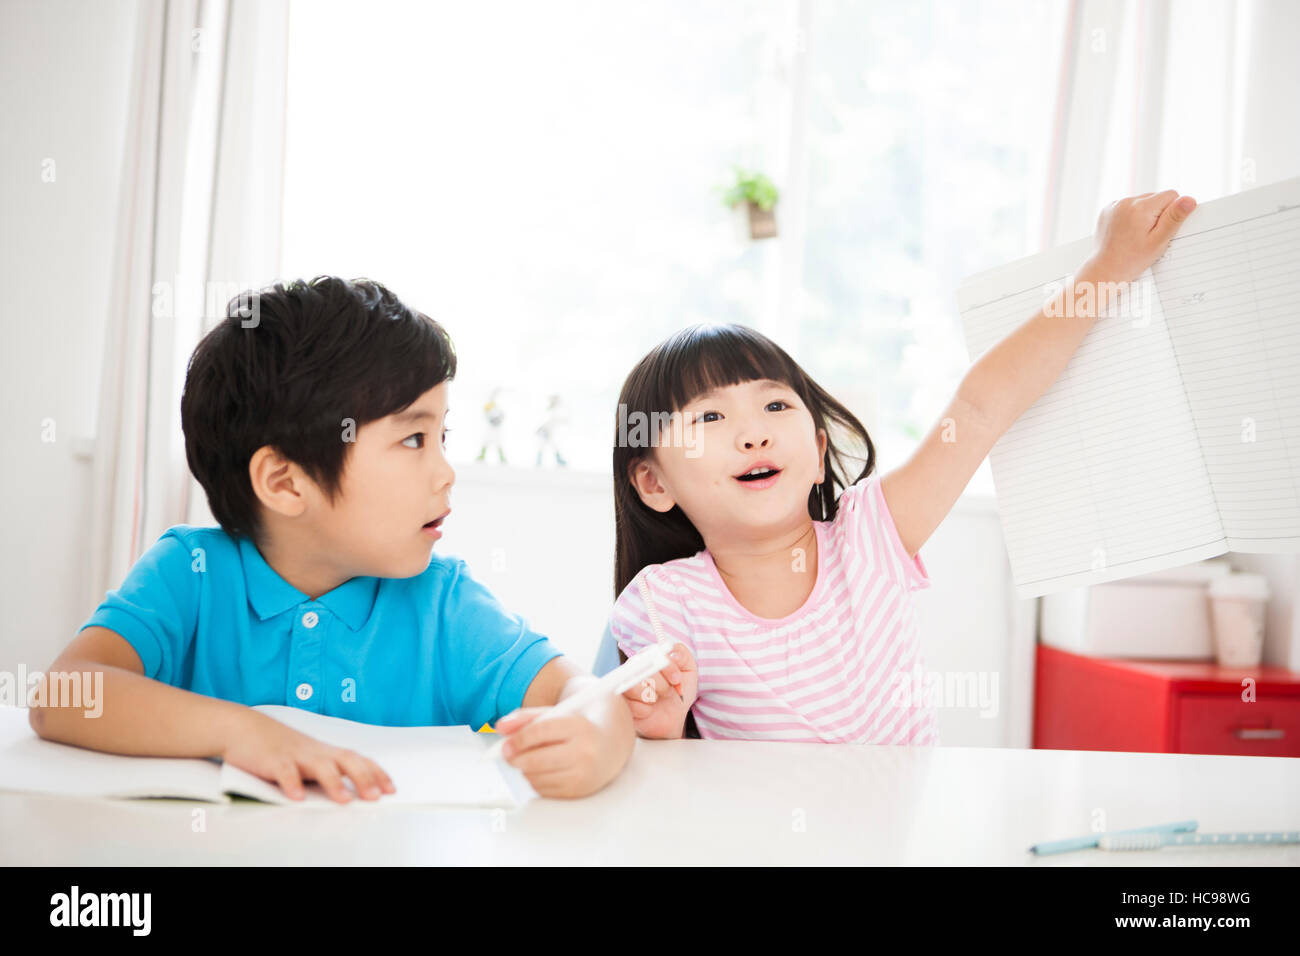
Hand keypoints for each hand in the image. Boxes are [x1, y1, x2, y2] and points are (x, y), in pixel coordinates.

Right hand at [221, 709, 394, 803]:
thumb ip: (327, 769)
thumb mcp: (307, 756)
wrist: (243, 727)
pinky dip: (292, 784)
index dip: (376, 773)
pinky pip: (284, 772)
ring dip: (333, 783)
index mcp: (325, 751)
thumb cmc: (279, 746)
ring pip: (319, 765)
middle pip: (346, 760)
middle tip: (376, 797)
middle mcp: (315, 751)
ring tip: (344, 800)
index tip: (392, 789)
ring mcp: (295, 754)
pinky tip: (298, 797)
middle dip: (364, 778)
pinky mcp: (272, 760)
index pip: (358, 759)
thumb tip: (350, 789)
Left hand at [494, 689, 633, 798]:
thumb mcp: (557, 713)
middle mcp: (585, 752)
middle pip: (535, 760)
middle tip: (508, 754)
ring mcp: (583, 774)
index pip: (540, 732)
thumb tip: (500, 727)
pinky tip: (541, 770)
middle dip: (515, 758)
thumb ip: (526, 717)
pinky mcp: (579, 791)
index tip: (506, 743)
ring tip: (528, 759)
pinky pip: (544, 790)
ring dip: (525, 770)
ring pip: (537, 778)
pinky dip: (536, 781)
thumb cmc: (580, 725)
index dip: (518, 739)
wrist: (612, 741)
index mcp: (579, 726)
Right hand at [621, 642, 697, 738]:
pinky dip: (645, 710)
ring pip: (634, 686)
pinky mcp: (620, 702)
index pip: (653, 653)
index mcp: (647, 656)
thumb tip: (672, 653)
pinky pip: (631, 705)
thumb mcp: (688, 671)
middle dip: (662, 684)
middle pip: (642, 668)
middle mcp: (633, 667)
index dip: (667, 666)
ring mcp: (624, 684)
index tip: (677, 679)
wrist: (672, 718)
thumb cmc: (677, 691)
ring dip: (652, 697)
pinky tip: (649, 711)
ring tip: (656, 700)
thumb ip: (682, 655)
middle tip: (668, 692)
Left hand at [1084, 189, 1196, 284]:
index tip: (1163, 229)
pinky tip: (1127, 232)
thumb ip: (1174, 219)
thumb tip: (1189, 200)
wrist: (1103, 270)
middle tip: (1149, 235)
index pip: (1171, 195)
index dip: (1172, 212)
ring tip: (1137, 235)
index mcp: (1140, 208)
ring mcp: (1114, 205)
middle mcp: (1126, 202)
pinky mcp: (1107, 210)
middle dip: (1158, 213)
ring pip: (1142, 200)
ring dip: (1145, 213)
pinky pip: (1127, 205)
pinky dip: (1131, 215)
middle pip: (1156, 197)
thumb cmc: (1131, 261)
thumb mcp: (1158, 241)